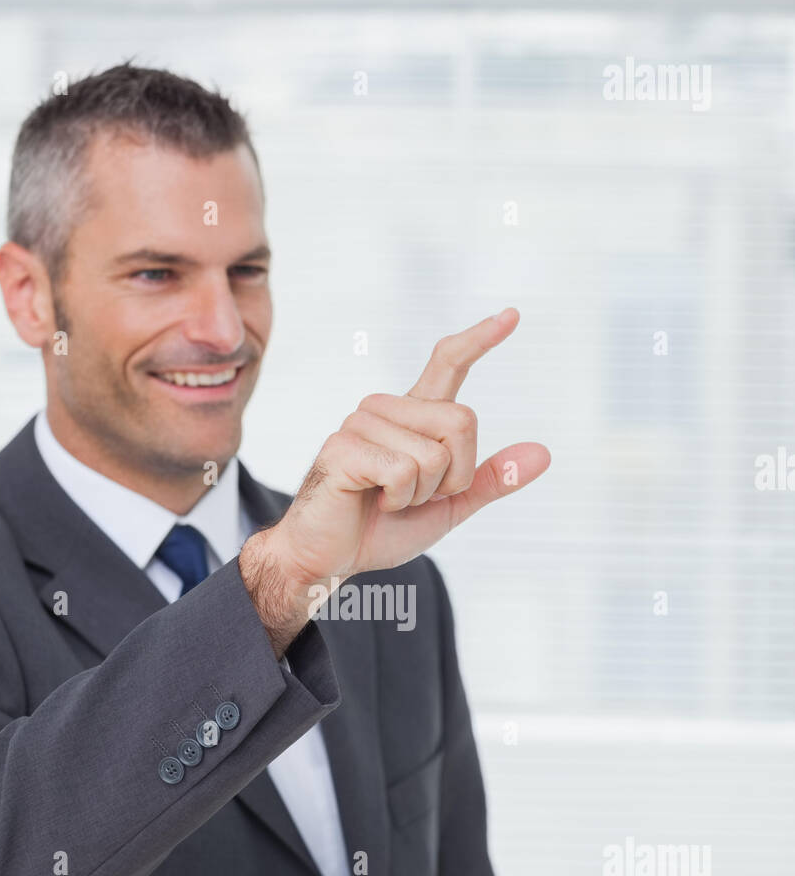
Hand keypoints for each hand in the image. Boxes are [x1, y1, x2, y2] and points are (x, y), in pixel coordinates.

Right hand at [240, 307, 549, 654]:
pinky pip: (403, 471)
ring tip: (386, 500)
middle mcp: (386, 408)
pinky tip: (371, 501)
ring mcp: (361, 423)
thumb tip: (545, 453)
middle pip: (463, 421)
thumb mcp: (449, 506)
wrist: (330, 560)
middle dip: (453, 476)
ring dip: (420, 494)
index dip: (480, 339)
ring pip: (434, 454)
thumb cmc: (381, 528)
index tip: (511, 315)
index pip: (448, 364)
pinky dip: (398, 500)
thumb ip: (490, 479)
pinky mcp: (343, 447)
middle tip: (413, 496)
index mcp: (412, 416)